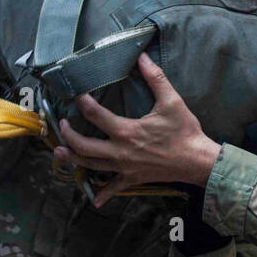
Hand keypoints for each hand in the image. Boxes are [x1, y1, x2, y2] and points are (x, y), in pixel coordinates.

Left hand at [53, 53, 220, 205]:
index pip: (95, 115)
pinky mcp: (133, 178)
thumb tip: (143, 56)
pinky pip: (114, 188)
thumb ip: (155, 78)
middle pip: (84, 145)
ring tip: (59, 152)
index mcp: (127, 131)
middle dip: (68, 135)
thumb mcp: (171, 101)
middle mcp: (120, 151)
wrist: (197, 161)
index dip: (83, 102)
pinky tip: (94, 199)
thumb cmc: (185, 131)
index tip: (76, 94)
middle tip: (63, 125)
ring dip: (73, 159)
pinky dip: (103, 194)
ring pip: (91, 165)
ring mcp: (125, 167)